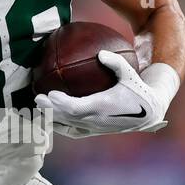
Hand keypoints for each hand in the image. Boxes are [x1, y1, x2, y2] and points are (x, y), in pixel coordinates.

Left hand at [35, 51, 176, 137]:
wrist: (147, 113)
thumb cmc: (137, 89)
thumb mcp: (130, 74)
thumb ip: (116, 63)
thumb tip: (101, 53)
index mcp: (103, 107)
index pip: (77, 108)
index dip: (62, 104)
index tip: (50, 94)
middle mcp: (96, 120)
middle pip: (68, 117)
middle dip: (51, 109)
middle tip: (37, 99)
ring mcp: (94, 128)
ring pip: (68, 126)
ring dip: (52, 118)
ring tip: (38, 108)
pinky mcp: (94, 131)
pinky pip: (73, 131)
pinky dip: (60, 126)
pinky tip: (50, 119)